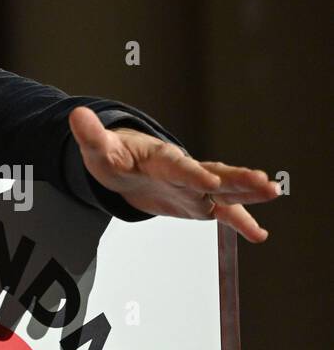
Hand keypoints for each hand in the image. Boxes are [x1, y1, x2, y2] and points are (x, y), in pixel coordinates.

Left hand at [68, 106, 281, 242]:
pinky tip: (258, 234)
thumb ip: (90, 135)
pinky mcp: (198, 202)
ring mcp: (194, 187)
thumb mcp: (98, 148)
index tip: (209, 182)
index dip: (191, 173)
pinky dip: (240, 221)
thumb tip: (76, 115)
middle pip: (212, 173)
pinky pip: (222, 212)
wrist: (124, 165)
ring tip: (272, 192)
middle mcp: (183, 170)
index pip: (176, 165)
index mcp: (159, 156)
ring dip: (248, 192)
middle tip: (262, 182)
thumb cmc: (114, 155)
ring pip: (226, 189)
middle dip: (236, 179)